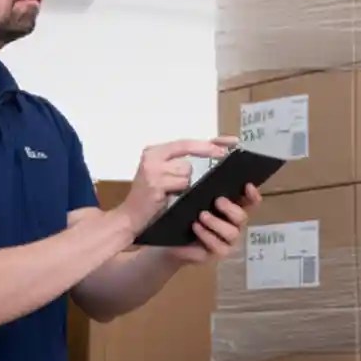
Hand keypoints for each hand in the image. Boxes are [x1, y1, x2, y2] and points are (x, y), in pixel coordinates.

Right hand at [118, 138, 232, 231]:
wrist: (129, 218)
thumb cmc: (150, 198)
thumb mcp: (164, 174)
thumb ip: (181, 163)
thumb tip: (213, 152)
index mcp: (154, 151)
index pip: (187, 142)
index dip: (209, 142)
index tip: (231, 142)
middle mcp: (152, 156)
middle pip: (188, 153)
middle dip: (205, 157)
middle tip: (222, 158)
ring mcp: (153, 169)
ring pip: (187, 171)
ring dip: (185, 184)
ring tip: (171, 192)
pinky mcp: (156, 184)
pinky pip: (181, 184)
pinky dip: (180, 192)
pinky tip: (168, 197)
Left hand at [165, 183, 263, 265]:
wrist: (173, 240)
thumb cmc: (188, 216)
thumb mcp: (195, 201)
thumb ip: (204, 192)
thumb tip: (203, 179)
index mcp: (233, 209)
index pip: (251, 202)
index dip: (252, 195)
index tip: (247, 186)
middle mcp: (234, 225)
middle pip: (242, 217)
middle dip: (231, 209)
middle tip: (218, 201)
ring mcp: (228, 241)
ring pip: (232, 233)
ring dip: (217, 222)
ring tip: (202, 215)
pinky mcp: (219, 253)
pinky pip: (219, 246)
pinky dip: (207, 235)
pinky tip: (196, 227)